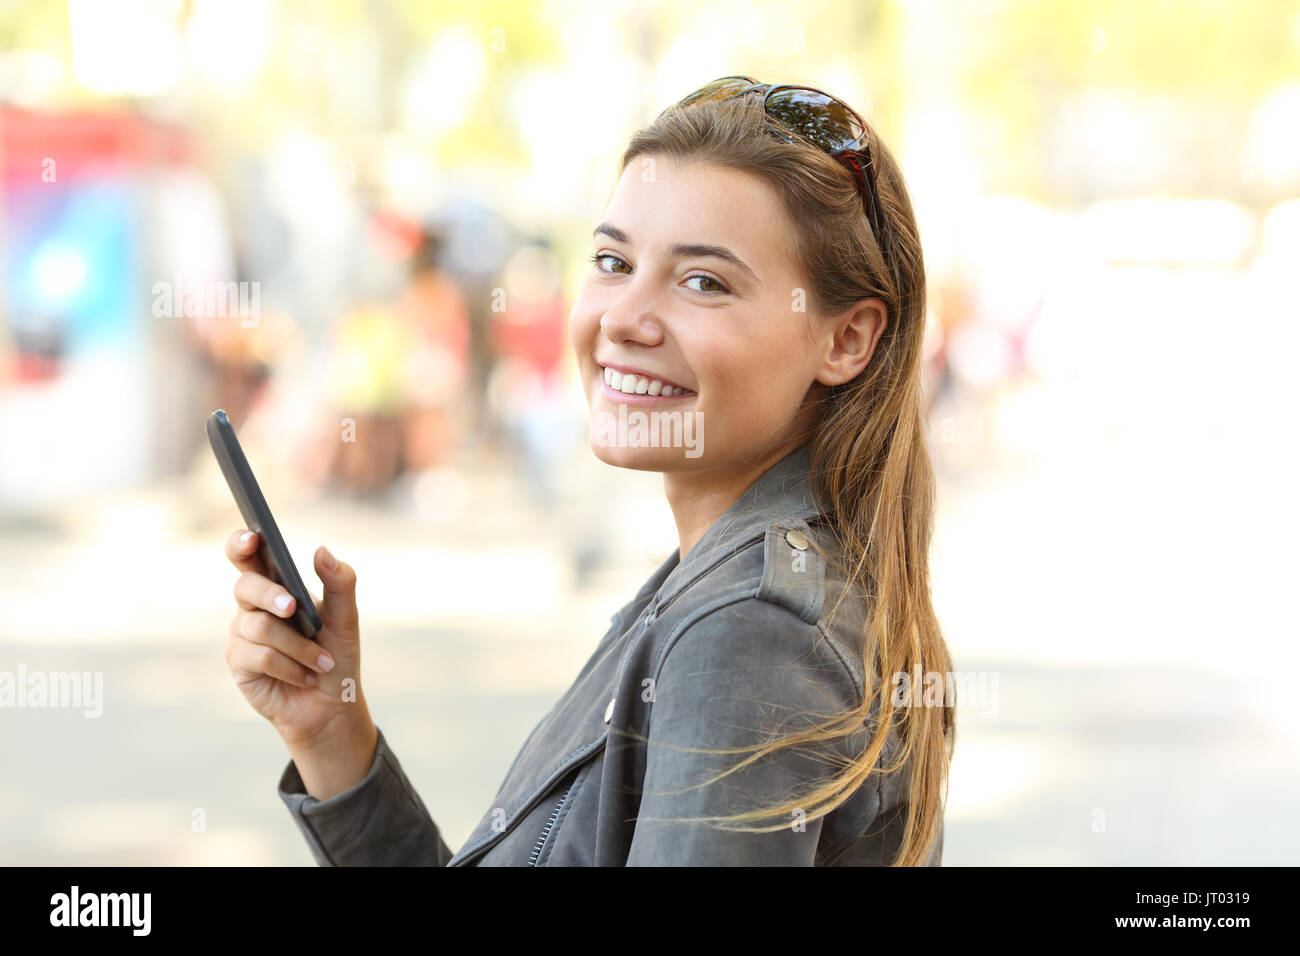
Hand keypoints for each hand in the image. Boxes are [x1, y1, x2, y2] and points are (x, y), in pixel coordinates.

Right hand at [223, 529, 373, 755]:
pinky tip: (305, 676)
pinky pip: (260, 656)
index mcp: (277, 588)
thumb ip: (339, 583)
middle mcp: (254, 607)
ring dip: (298, 647)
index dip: (242, 543)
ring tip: (321, 663)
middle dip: (271, 596)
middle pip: (246, 586)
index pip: (249, 557)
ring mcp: (243, 634)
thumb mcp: (345, 619)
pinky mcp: (239, 662)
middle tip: (292, 607)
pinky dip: (290, 667)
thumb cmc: (337, 657)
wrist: (331, 705)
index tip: (252, 537)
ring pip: (260, 627)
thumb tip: (322, 550)